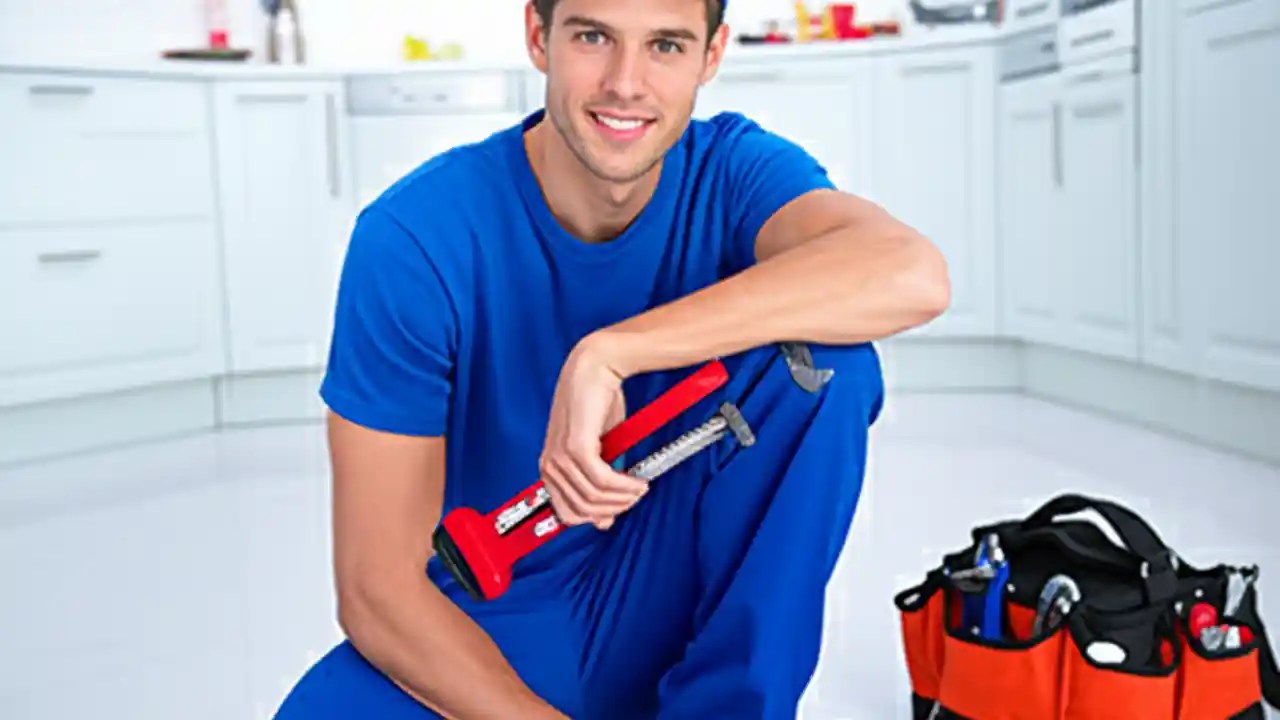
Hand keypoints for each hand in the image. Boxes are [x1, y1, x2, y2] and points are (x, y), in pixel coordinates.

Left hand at [539, 334, 648, 530]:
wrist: (596, 368)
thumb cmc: (596, 404)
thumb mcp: (599, 450)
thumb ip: (598, 483)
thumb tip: (604, 521)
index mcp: (549, 467)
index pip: (567, 514)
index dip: (596, 517)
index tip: (620, 510)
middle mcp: (550, 465)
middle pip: (582, 511)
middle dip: (614, 509)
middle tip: (635, 497)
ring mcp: (561, 458)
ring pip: (593, 498)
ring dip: (623, 498)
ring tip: (640, 488)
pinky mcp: (577, 448)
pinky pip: (602, 481)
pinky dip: (624, 486)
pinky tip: (637, 482)